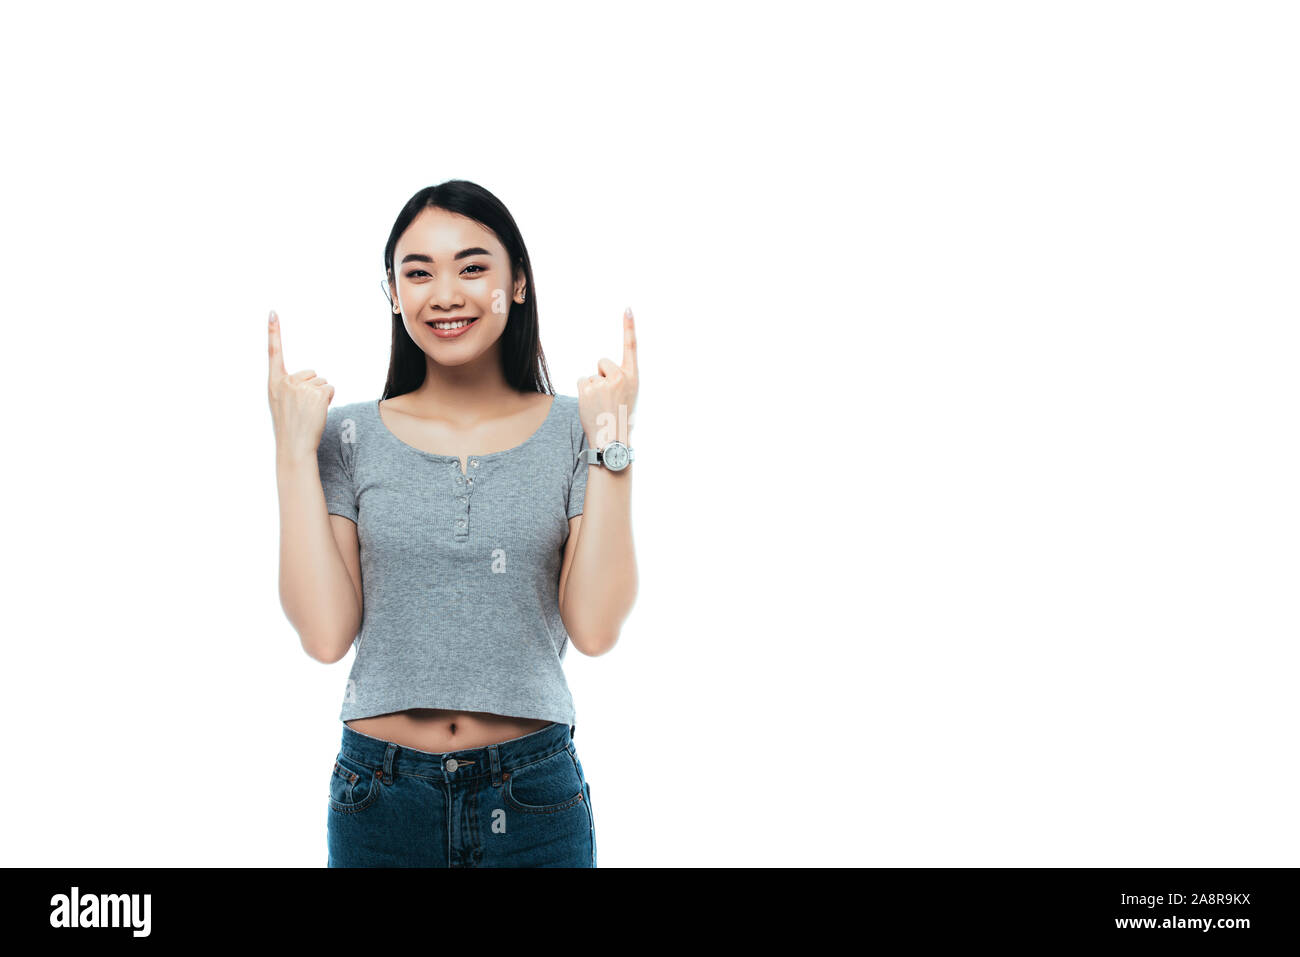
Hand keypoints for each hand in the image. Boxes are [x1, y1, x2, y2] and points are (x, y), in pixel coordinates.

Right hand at [267, 310, 333, 461]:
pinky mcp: (316, 394)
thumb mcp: (281, 403)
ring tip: (309, 412)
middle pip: (311, 373)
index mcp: (274, 383)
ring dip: (320, 396)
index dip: (273, 331)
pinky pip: (330, 389)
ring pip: (322, 382)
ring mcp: (300, 387)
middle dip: (312, 388)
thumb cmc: (290, 427)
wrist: (294, 446)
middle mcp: (285, 382)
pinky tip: (317, 412)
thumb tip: (314, 380)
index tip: (272, 312)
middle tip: (304, 408)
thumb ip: (291, 388)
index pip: (273, 353)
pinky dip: (328, 400)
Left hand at [577, 306, 638, 447]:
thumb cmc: (618, 419)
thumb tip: (602, 372)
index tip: (627, 309)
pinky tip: (591, 405)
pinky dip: (583, 393)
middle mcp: (620, 377)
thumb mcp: (627, 396)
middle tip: (606, 397)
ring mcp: (604, 383)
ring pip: (591, 375)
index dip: (629, 327)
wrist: (611, 441)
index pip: (631, 347)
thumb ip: (619, 380)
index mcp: (633, 378)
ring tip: (599, 405)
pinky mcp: (588, 389)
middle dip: (601, 375)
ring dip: (592, 388)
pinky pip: (581, 382)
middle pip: (602, 362)